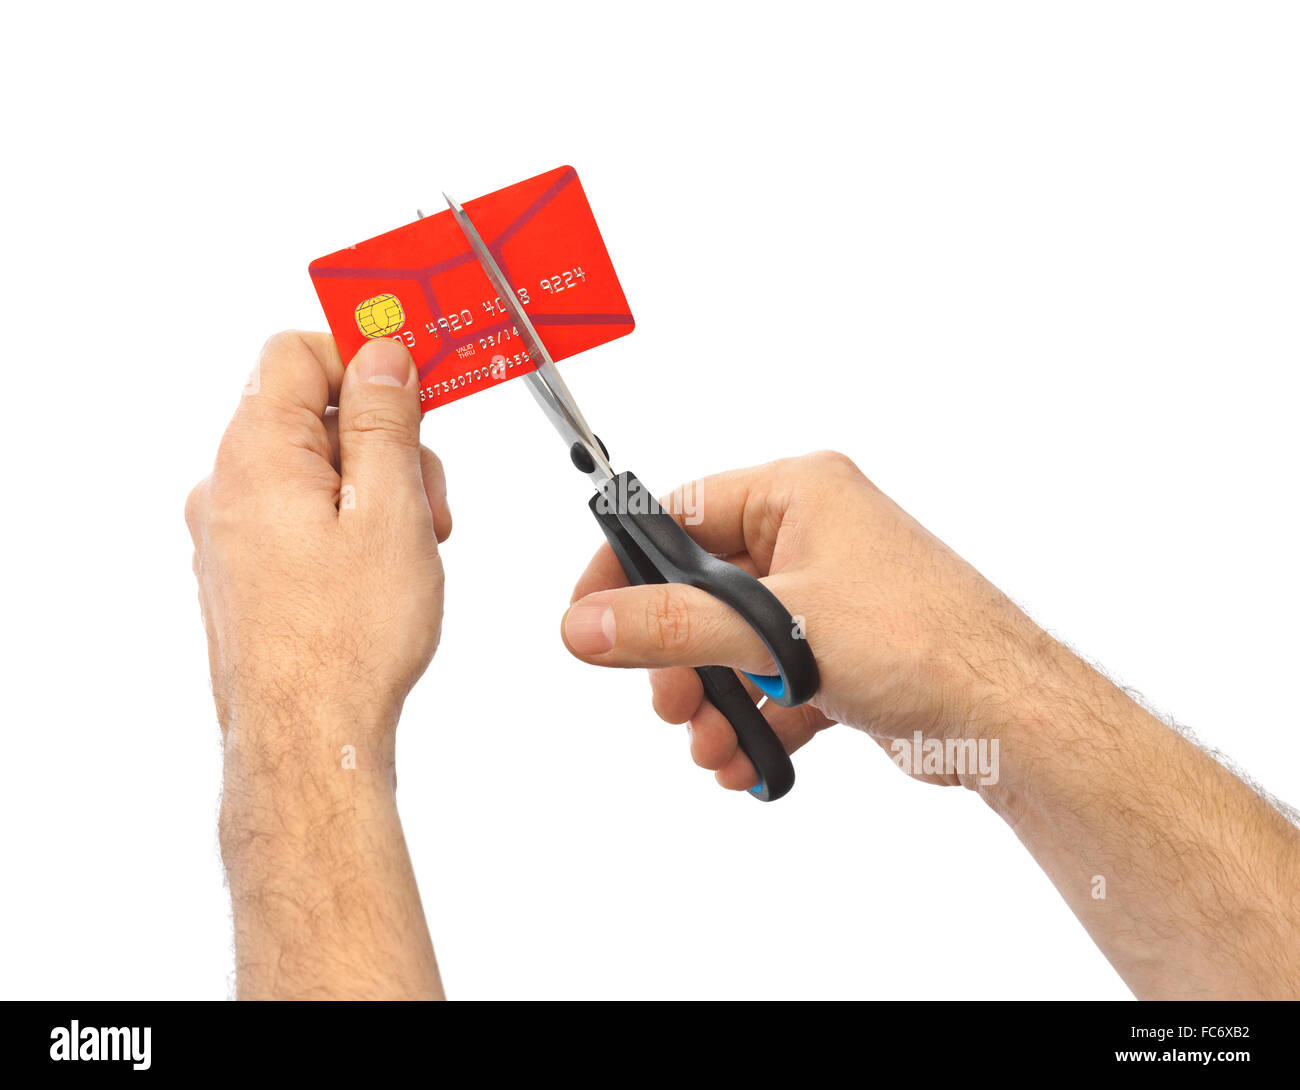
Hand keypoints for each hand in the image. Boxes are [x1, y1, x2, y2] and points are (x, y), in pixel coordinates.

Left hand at [186, 332, 450, 770]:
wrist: (308, 740)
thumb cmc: (347, 642)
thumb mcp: (391, 509)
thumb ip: (385, 419)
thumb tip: (381, 356)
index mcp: (257, 453)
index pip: (298, 352)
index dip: (365, 357)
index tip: (418, 381)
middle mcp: (228, 485)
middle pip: (312, 413)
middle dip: (383, 439)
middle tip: (426, 497)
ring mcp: (230, 532)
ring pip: (313, 468)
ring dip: (374, 488)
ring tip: (412, 547)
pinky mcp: (244, 570)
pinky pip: (300, 515)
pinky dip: (349, 524)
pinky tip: (382, 571)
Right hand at [561, 451, 1045, 790]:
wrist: (1011, 720)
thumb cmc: (923, 643)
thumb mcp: (775, 629)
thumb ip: (670, 626)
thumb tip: (585, 626)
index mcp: (799, 492)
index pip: (680, 514)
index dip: (628, 568)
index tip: (591, 619)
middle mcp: (813, 535)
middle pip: (702, 590)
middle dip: (679, 658)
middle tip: (669, 704)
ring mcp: (828, 596)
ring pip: (734, 645)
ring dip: (714, 701)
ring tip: (713, 747)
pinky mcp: (842, 652)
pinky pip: (772, 681)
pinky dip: (754, 721)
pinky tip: (750, 761)